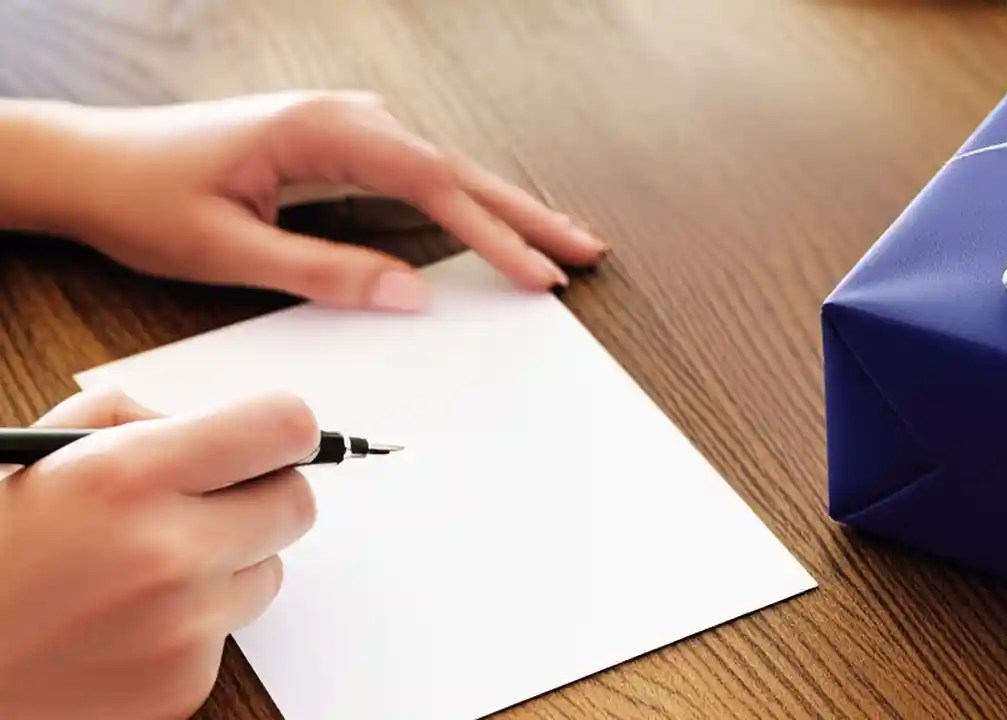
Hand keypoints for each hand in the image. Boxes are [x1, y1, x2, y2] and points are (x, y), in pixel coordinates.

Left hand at [0, 92, 604, 310]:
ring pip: (448, 168)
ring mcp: (348, 125)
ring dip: (505, 206)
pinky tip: (492, 219)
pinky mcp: (341, 143)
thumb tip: (411, 296)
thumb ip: (325, 271)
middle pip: (458, 168)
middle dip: (526, 214)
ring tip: (560, 241)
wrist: (93, 161)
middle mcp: (347, 116)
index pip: (433, 184)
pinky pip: (421, 173)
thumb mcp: (228, 247)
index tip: (539, 275)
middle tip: (585, 253)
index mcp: (324, 130)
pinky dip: (466, 201)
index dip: (493, 233)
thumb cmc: (147, 197)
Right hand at [0, 389, 319, 718]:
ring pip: (270, 572)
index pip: (284, 427)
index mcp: (131, 476)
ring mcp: (183, 626)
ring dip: (230, 564)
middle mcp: (169, 552)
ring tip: (148, 571)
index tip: (277, 438)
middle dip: (263, 495)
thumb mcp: (42, 454)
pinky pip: (229, 631)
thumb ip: (136, 421)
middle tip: (213, 503)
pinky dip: (195, 622)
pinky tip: (129, 622)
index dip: (286, 430)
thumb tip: (213, 428)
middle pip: (296, 503)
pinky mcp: (185, 683)